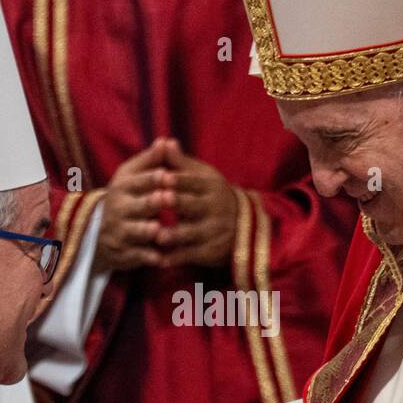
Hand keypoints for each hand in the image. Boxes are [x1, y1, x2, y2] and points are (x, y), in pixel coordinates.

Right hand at [95, 139, 175, 271]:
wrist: (101, 232)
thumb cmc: (127, 197)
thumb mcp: (133, 176)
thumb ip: (151, 160)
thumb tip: (168, 140)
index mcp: (123, 186)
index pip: (138, 181)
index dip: (153, 178)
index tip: (169, 174)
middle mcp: (119, 209)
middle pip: (138, 205)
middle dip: (152, 202)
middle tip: (168, 197)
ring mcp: (120, 232)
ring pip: (135, 231)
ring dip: (147, 230)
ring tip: (159, 229)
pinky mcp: (124, 253)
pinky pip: (137, 256)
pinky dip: (148, 257)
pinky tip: (161, 259)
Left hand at [153, 139, 237, 268]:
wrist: (243, 227)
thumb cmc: (212, 196)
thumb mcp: (202, 177)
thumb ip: (180, 164)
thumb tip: (163, 141)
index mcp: (211, 186)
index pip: (193, 182)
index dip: (178, 180)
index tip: (162, 176)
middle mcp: (215, 208)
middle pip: (193, 206)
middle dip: (178, 203)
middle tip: (160, 200)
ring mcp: (214, 231)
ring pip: (193, 233)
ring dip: (176, 235)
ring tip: (158, 236)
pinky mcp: (211, 251)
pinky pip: (192, 255)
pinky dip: (177, 258)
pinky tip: (161, 261)